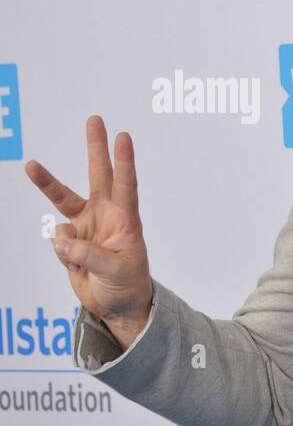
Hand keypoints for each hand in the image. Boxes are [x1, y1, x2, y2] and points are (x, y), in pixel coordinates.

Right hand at [26, 115, 153, 346]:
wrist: (116, 306)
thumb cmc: (127, 284)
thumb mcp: (115, 271)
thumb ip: (89, 254)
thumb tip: (61, 237)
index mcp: (125, 220)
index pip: (125, 185)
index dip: (123, 162)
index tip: (123, 137)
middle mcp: (105, 216)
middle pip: (97, 176)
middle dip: (95, 148)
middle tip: (95, 119)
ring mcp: (85, 227)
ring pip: (62, 199)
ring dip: (47, 183)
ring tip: (31, 165)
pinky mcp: (68, 242)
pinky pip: (56, 241)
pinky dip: (61, 253)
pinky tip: (76, 266)